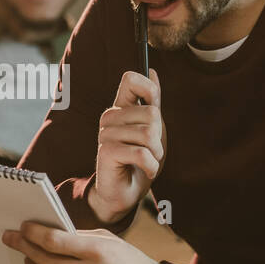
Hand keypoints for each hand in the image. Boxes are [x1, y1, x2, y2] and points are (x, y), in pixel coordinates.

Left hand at [2, 222, 167, 263]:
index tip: (22, 228)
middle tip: (14, 240)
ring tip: (30, 258)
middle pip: (42, 259)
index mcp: (95, 251)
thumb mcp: (108, 240)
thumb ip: (79, 237)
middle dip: (23, 246)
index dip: (31, 233)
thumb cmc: (129, 263)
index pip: (51, 240)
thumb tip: (47, 232)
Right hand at [87, 68, 165, 224]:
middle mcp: (110, 117)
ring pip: (148, 134)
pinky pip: (142, 154)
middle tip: (150, 150)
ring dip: (156, 154)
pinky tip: (145, 170)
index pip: (131, 79)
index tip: (154, 111)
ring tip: (147, 160)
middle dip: (159, 137)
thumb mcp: (150, 129)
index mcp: (120, 107)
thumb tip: (152, 71)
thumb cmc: (138, 161)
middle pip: (152, 113)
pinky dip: (151, 166)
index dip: (149, 89)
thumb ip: (150, 102)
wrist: (124, 193)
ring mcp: (106, 134)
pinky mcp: (106, 152)